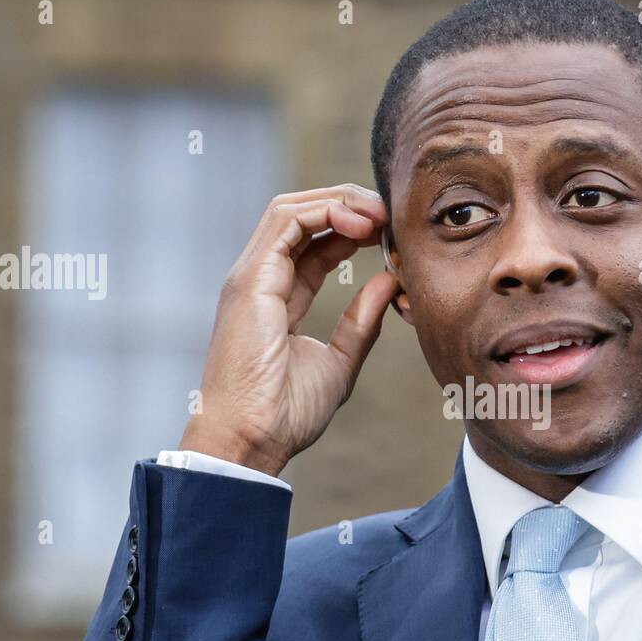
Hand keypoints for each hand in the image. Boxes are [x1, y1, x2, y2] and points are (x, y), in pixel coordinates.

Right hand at [179, 183, 397, 475]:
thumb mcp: (339, 362)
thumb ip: (362, 322)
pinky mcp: (251, 278)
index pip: (313, 243)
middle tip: (390, 214)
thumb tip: (389, 282)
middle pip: (301, 217)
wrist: (254, 439)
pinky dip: (324, 211)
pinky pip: (285, 221)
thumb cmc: (286, 413)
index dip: (352, 229)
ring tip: (378, 214)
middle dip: (348, 205)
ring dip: (339, 202)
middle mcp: (260, 279)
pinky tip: (359, 223)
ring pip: (291, 208)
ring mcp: (251, 276)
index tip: (390, 235)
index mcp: (276, 297)